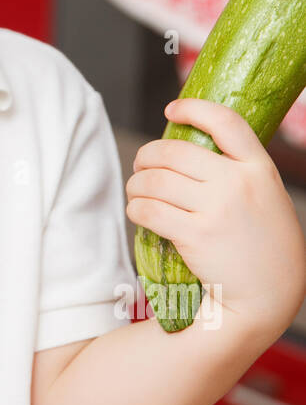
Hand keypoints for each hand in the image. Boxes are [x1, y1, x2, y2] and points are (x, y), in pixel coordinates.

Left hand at [125, 98, 305, 335]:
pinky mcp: (194, 235)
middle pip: (173, 152)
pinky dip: (135, 208)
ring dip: (136, 184)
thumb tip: (198, 149)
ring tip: (136, 191)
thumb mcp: (269, 197)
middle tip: (140, 165)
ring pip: (154, 180)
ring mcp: (215, 209)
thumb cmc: (267, 247)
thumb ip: (242, 173)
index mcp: (260, 168)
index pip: (225, 122)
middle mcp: (237, 183)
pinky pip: (149, 210)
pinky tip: (137, 212)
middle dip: (146, 156)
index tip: (172, 110)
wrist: (269, 295)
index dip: (193, 109)